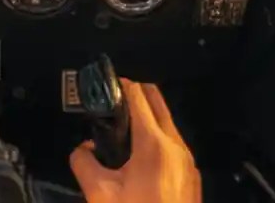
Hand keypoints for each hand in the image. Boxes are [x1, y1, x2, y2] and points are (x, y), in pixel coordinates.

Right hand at [69, 80, 201, 202]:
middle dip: (135, 94)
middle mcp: (176, 146)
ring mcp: (188, 161)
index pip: (139, 96)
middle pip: (157, 102)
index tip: (105, 83)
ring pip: (167, 124)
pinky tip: (137, 156)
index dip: (121, 84)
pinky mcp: (191, 176)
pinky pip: (173, 145)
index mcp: (154, 144)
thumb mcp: (99, 193)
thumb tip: (83, 149)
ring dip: (147, 117)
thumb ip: (84, 162)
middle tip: (112, 100)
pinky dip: (156, 138)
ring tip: (121, 129)